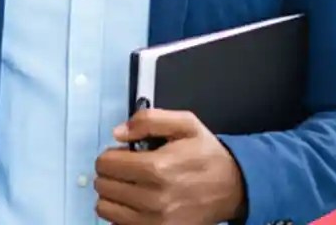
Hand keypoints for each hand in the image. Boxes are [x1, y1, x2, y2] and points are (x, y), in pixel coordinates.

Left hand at [94, 108, 246, 224]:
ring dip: (113, 195)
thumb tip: (118, 133)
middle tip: (128, 170)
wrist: (233, 188)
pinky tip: (135, 203)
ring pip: (105, 207)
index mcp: (157, 168)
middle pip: (103, 185)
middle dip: (111, 173)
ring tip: (131, 186)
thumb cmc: (206, 154)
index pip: (105, 163)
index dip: (111, 155)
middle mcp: (153, 198)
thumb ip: (149, 120)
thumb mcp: (185, 124)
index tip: (124, 155)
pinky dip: (121, 213)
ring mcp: (155, 221)